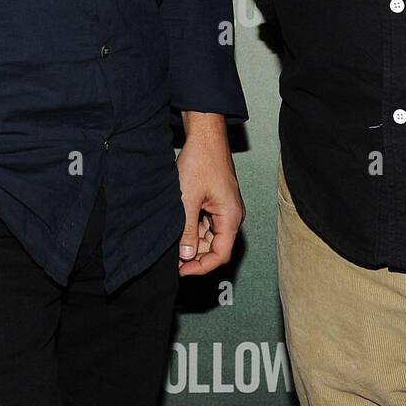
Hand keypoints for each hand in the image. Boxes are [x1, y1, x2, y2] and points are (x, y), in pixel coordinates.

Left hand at [175, 117, 243, 276]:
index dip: (201, 266)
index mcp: (230, 217)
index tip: (182, 269)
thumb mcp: (187, 199)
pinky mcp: (218, 201)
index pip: (220, 255)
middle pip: (216, 247)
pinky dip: (194, 227)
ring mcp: (225, 208)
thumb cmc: (201, 161)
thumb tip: (186, 255)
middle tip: (173, 256)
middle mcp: (232, 215)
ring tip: (174, 238)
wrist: (206, 135)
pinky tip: (179, 224)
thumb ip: (187, 230)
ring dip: (193, 240)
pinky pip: (208, 223)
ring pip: (210, 235)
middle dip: (195, 254)